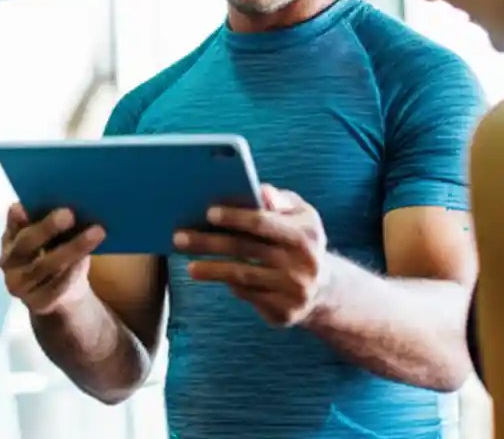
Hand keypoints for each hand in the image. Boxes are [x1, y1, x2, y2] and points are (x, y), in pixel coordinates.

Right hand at [0, 203, 105, 315]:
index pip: (12, 227)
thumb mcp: (50, 238)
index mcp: (10, 241)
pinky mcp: (38, 303)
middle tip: (69, 213)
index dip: (16, 219)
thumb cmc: (55, 255)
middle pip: (27, 244)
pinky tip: (88, 257)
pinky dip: (73, 270)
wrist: (59, 297)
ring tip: (97, 232)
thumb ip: (49, 222)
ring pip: (46, 265)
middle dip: (47, 228)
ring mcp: (21, 286)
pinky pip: (56, 286)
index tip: (23, 206)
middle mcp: (9, 264)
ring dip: (73, 248)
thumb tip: (68, 201)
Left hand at [174, 184, 332, 327]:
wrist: (323, 288)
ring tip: (189, 265)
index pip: (262, 222)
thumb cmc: (300, 239)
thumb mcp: (300, 214)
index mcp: (306, 234)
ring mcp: (293, 290)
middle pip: (245, 249)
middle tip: (179, 236)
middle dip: (209, 242)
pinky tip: (210, 274)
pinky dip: (228, 284)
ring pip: (242, 276)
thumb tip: (260, 191)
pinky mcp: (284, 312)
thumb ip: (279, 200)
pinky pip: (248, 295)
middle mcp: (302, 264)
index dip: (234, 217)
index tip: (208, 213)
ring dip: (211, 269)